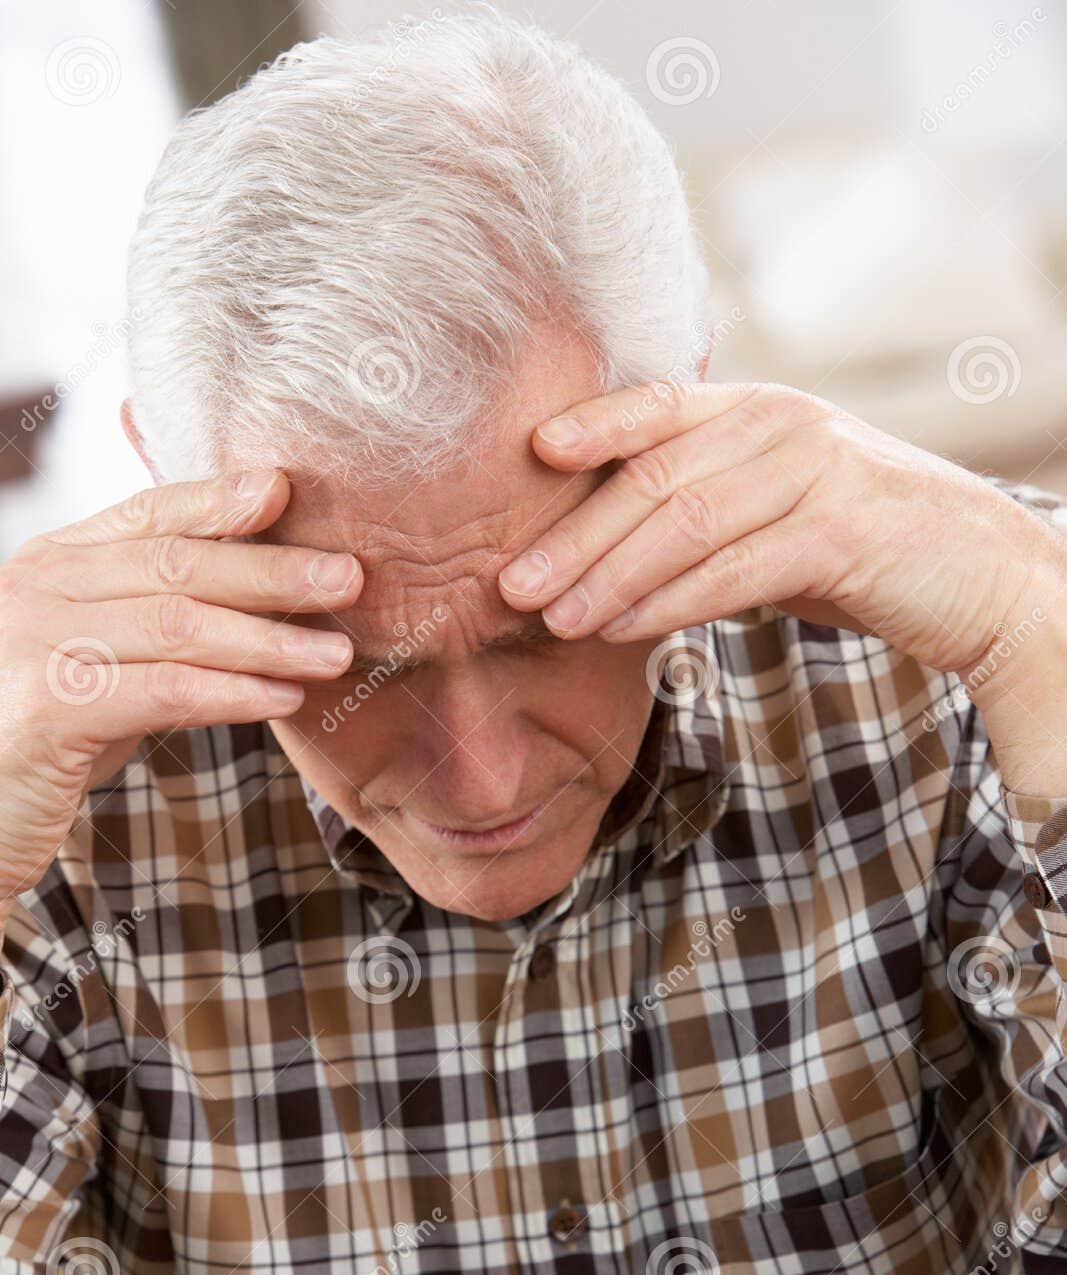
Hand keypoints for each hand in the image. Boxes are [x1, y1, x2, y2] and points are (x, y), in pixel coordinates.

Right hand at [0, 472, 360, 908]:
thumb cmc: (36, 748)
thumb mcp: (97, 669)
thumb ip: (151, 629)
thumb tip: (253, 602)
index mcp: (51, 565)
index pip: (147, 516)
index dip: (218, 500)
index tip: (286, 489)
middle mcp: (36, 588)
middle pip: (175, 564)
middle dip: (270, 570)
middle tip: (348, 578)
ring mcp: (34, 641)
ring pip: (178, 625)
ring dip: (269, 638)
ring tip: (335, 653)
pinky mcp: (46, 707)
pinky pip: (163, 690)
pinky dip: (232, 693)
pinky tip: (282, 698)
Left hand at [498, 381, 1063, 695]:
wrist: (983, 576)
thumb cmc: (866, 550)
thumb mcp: (779, 512)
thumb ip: (709, 510)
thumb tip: (606, 552)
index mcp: (763, 411)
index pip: (662, 406)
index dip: (595, 425)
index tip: (530, 454)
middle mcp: (786, 425)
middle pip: (657, 477)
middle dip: (577, 535)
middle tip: (514, 585)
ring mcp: (819, 472)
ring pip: (688, 523)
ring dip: (611, 577)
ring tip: (556, 620)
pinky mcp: (845, 532)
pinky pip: (737, 569)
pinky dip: (672, 601)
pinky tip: (625, 629)